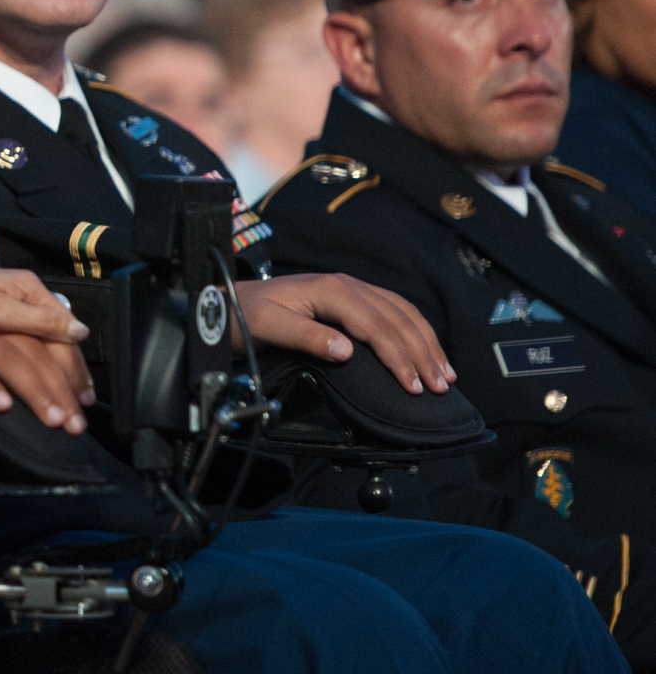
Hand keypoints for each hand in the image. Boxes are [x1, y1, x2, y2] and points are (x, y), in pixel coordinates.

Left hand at [234, 273, 454, 394]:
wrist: (228, 301)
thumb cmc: (245, 316)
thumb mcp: (269, 327)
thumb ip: (306, 337)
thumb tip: (346, 352)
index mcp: (331, 290)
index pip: (376, 326)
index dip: (398, 357)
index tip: (413, 387)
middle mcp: (347, 285)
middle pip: (397, 319)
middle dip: (422, 354)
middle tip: (440, 387)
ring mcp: (352, 289)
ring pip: (402, 314)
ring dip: (426, 344)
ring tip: (445, 375)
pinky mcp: (351, 298)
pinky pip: (393, 312)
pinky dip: (415, 333)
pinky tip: (426, 352)